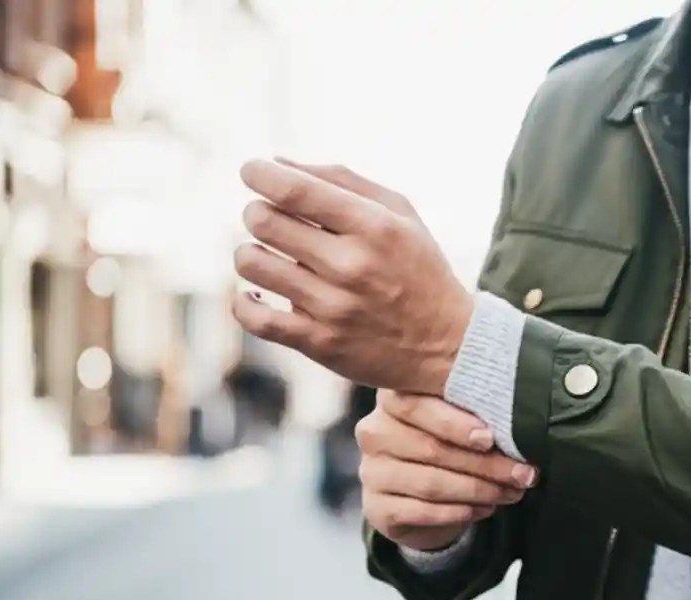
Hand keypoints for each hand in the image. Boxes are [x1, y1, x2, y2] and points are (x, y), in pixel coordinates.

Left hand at [233, 158, 470, 394]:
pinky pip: (255, 318)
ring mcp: (333, 307)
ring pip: (253, 264)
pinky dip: (243, 302)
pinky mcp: (320, 343)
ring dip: (251, 253)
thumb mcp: (401, 214)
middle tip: (269, 218)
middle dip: (257, 211)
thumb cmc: (419, 269)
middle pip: (264, 221)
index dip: (260, 173)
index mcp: (374, 227)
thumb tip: (278, 162)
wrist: (448, 345)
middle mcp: (352, 266)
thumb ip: (344, 181)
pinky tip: (256, 294)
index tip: (252, 171)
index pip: (296, 190)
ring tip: (270, 257)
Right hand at [358, 390, 536, 550]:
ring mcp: (371, 472)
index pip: (418, 405)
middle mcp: (375, 432)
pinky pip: (422, 511)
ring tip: (510, 493)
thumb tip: (522, 429)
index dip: (454, 424)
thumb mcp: (459, 424)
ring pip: (431, 483)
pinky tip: (484, 509)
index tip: (490, 439)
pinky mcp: (376, 507)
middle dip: (485, 464)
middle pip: (432, 448)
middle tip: (522, 474)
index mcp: (393, 399)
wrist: (421, 498)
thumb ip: (478, 418)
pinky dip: (459, 512)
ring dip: (479, 490)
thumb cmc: (448, 448)